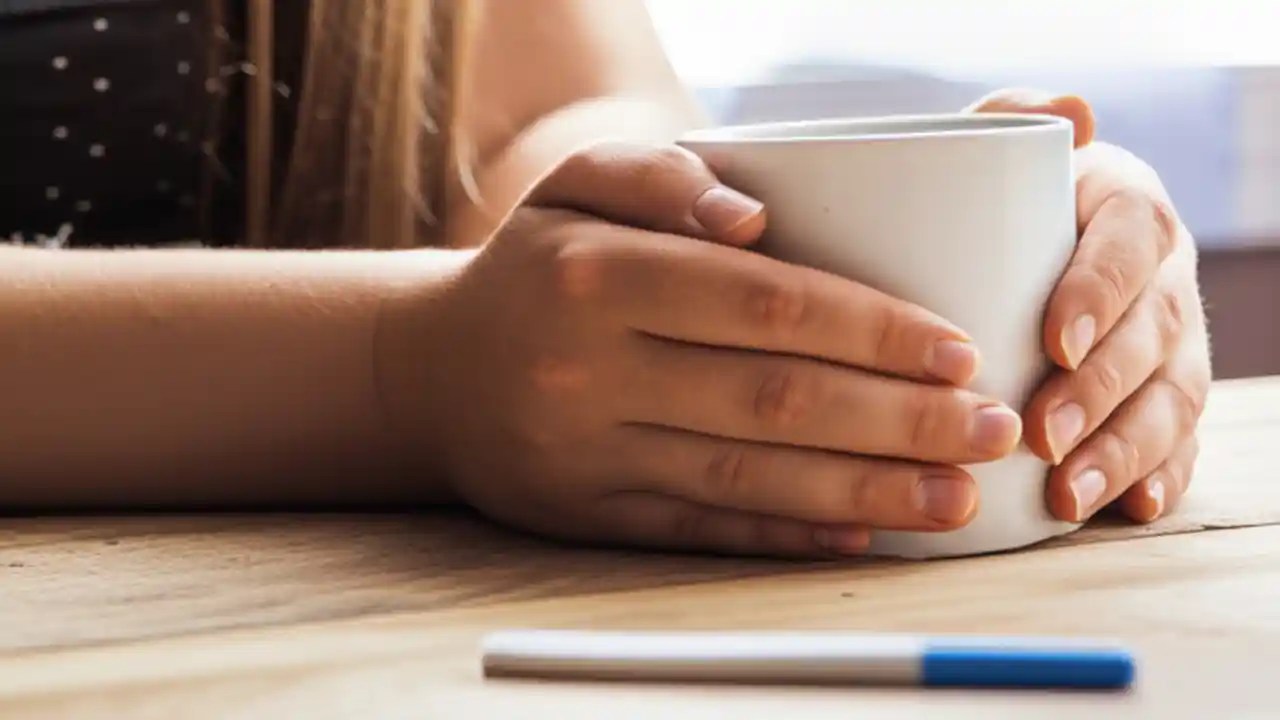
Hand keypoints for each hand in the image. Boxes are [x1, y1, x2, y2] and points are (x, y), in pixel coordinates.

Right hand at [380, 143, 1022, 556]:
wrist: (430, 372)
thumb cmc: (532, 268)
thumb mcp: (573, 186)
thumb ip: (664, 177)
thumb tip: (760, 218)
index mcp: (595, 276)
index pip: (762, 304)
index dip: (871, 330)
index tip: (957, 349)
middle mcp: (588, 371)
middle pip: (774, 400)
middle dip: (899, 418)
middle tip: (994, 428)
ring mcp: (588, 455)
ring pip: (750, 480)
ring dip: (867, 489)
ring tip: (960, 493)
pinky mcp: (588, 516)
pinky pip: (702, 533)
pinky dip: (789, 537)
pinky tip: (866, 532)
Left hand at [972, 90, 1211, 524]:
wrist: (1019, 243)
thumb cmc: (997, 201)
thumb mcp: (998, 150)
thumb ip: (1016, 118)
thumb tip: (1073, 115)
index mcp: (1129, 207)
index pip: (1133, 243)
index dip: (1102, 292)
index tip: (1055, 341)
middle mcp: (1165, 278)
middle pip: (1153, 335)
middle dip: (1101, 392)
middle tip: (1041, 436)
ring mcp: (1174, 344)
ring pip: (1171, 401)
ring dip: (1123, 451)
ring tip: (1067, 494)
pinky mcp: (1166, 397)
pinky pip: (1180, 445)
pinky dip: (1158, 478)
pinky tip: (1126, 509)